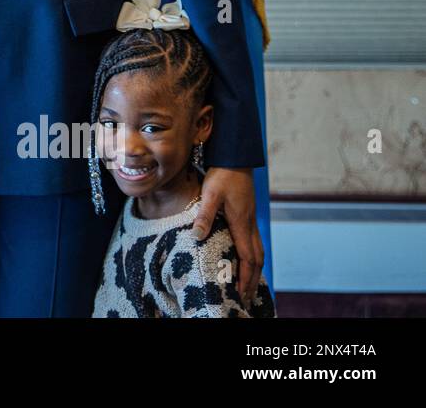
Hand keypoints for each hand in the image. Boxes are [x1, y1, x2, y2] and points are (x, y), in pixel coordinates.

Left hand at [193, 166, 263, 303]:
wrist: (236, 157)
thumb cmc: (222, 175)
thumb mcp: (210, 194)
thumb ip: (204, 215)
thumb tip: (196, 236)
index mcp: (242, 224)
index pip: (248, 258)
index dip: (246, 278)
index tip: (241, 294)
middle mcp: (250, 224)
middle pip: (257, 259)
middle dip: (252, 279)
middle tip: (245, 297)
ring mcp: (251, 219)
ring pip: (258, 250)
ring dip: (254, 269)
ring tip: (248, 283)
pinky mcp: (248, 214)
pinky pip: (255, 241)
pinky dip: (253, 256)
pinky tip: (246, 258)